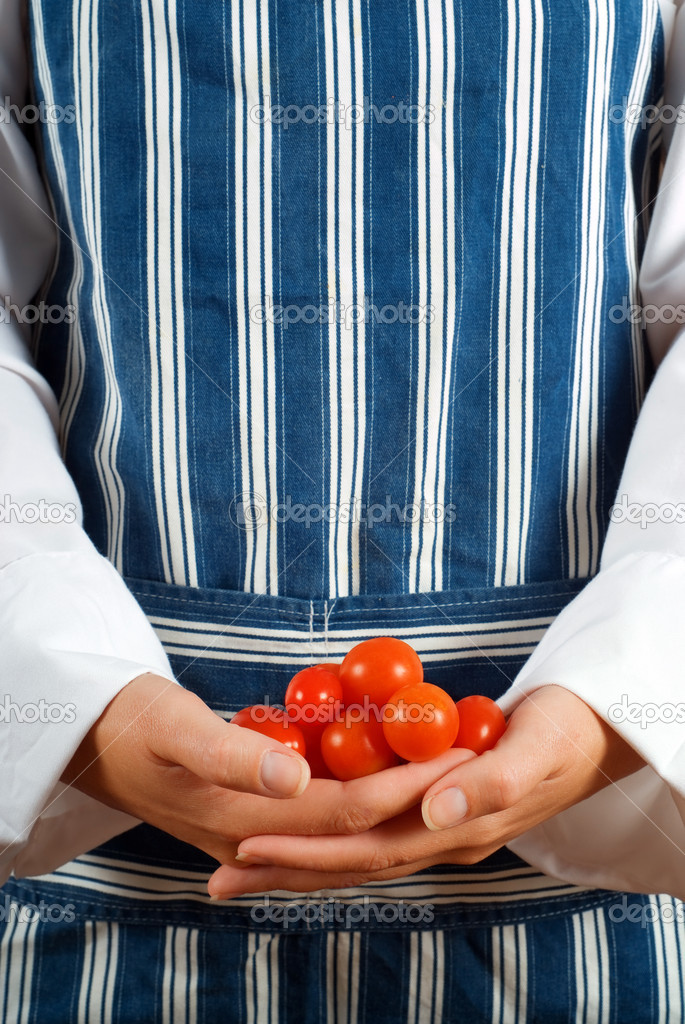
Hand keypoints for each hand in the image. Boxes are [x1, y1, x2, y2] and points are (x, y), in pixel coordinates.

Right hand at [60, 672, 475, 865]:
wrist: (90, 740)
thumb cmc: (132, 724)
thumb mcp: (174, 731)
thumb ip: (232, 757)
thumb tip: (295, 780)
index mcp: (248, 822)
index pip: (348, 812)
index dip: (405, 787)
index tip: (454, 757)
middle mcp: (260, 840)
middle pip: (357, 826)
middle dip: (417, 797)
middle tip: (470, 761)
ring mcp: (255, 834)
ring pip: (342, 827)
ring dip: (394, 801)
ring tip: (444, 771)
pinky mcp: (252, 818)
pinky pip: (319, 816)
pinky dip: (357, 800)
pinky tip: (384, 780)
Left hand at [208, 684, 646, 896]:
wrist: (592, 736)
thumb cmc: (566, 732)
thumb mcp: (538, 748)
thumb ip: (490, 782)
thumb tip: (433, 812)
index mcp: (458, 829)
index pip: (369, 850)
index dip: (309, 853)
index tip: (248, 849)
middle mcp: (441, 841)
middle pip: (352, 865)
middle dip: (286, 872)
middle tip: (218, 878)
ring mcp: (439, 831)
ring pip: (358, 855)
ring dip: (301, 863)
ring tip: (242, 869)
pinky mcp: (437, 810)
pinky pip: (374, 832)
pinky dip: (332, 839)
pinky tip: (301, 832)